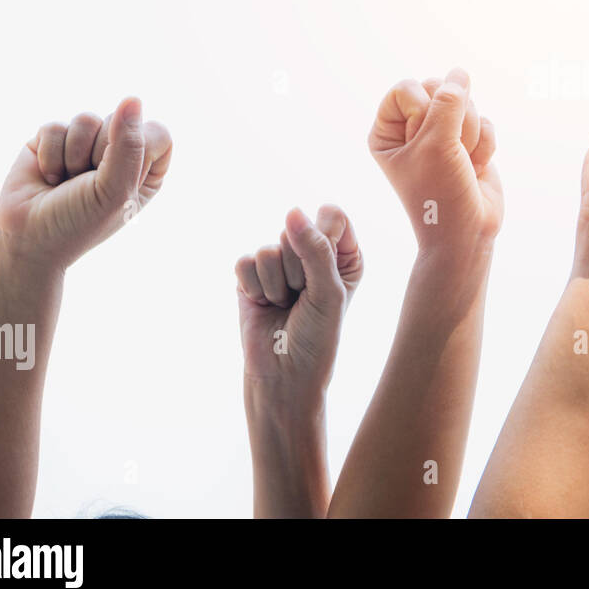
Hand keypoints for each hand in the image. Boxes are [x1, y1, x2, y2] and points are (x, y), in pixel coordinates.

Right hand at [0, 97, 172, 271]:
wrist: (27, 239)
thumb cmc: (79, 222)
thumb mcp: (115, 190)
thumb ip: (129, 145)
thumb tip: (131, 99)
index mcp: (147, 169)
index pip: (157, 133)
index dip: (136, 151)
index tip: (119, 177)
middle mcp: (118, 153)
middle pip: (120, 120)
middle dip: (99, 154)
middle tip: (86, 183)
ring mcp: (85, 144)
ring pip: (86, 119)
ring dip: (73, 156)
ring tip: (66, 181)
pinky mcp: (52, 140)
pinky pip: (55, 125)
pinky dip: (50, 154)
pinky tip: (48, 176)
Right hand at [235, 206, 362, 399]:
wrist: (283, 377)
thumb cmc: (317, 338)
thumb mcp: (329, 292)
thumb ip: (315, 249)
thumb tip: (292, 211)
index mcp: (343, 255)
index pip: (332, 216)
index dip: (324, 238)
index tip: (325, 273)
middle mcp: (311, 255)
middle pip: (296, 230)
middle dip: (297, 270)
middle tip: (302, 299)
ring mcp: (279, 265)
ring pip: (268, 248)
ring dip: (276, 284)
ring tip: (284, 306)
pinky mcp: (250, 277)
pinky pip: (245, 262)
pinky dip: (255, 288)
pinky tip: (264, 306)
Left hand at [368, 68, 501, 252]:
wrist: (467, 231)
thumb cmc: (439, 193)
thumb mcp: (436, 143)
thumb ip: (448, 102)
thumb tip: (460, 73)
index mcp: (387, 130)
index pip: (406, 88)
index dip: (422, 109)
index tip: (424, 140)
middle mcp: (412, 129)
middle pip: (439, 90)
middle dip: (452, 122)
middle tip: (447, 153)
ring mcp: (443, 134)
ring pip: (466, 103)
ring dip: (470, 135)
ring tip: (462, 163)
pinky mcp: (469, 141)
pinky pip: (485, 120)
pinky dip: (485, 145)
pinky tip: (475, 167)